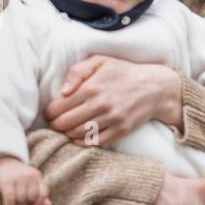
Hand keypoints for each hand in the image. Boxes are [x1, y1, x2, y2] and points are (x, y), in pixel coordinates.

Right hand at [0, 157, 50, 204]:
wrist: (2, 163)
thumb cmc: (19, 178)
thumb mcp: (32, 184)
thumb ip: (41, 196)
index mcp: (37, 176)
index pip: (43, 194)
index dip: (38, 202)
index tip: (32, 204)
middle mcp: (29, 176)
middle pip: (32, 198)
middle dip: (27, 202)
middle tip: (21, 200)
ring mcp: (18, 178)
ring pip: (21, 199)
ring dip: (17, 203)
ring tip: (14, 200)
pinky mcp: (6, 182)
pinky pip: (10, 199)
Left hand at [44, 56, 182, 145]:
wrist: (155, 87)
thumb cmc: (123, 72)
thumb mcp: (100, 62)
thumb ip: (77, 72)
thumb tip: (62, 92)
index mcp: (91, 87)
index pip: (58, 107)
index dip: (49, 112)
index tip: (50, 112)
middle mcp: (100, 105)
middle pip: (64, 123)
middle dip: (55, 124)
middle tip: (55, 123)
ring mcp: (111, 119)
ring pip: (77, 134)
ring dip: (67, 133)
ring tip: (66, 129)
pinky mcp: (121, 131)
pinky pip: (94, 142)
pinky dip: (82, 142)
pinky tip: (80, 136)